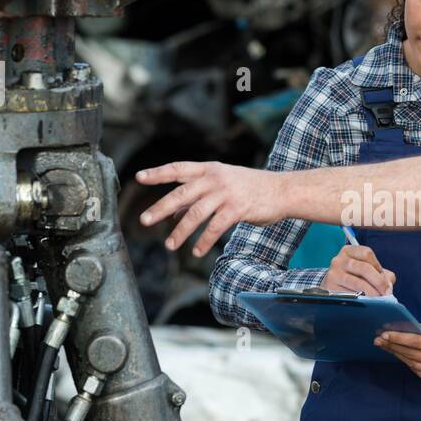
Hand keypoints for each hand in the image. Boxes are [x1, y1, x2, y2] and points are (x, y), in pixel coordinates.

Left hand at [136, 162, 284, 256]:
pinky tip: (197, 252)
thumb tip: (174, 213)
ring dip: (181, 232)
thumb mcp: (223, 185)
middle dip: (161, 208)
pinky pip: (214, 228)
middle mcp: (215, 179)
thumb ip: (198, 196)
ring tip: (170, 245)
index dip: (158, 173)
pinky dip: (204, 241)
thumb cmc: (250, 189)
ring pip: (196, 214)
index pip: (178, 169)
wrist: (281, 191)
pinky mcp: (237, 209)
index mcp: (209, 170)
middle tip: (144, 221)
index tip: (139, 177)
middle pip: (181, 193)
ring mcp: (226, 193)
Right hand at [324, 245, 395, 295]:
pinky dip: (361, 299)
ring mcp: (334, 273)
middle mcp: (339, 260)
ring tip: (379, 299)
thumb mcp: (364, 269)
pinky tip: (366, 302)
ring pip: (358, 283)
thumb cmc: (352, 277)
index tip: (383, 279)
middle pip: (364, 268)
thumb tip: (389, 285)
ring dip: (372, 292)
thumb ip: (381, 274)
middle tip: (386, 293)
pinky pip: (350, 294)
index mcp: (349, 251)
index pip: (367, 253)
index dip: (378, 266)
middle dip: (379, 282)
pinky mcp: (331, 287)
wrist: (330, 287)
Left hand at [375, 322, 420, 388]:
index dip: (398, 338)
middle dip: (393, 346)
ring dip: (397, 355)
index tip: (383, 334)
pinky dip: (408, 363)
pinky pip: (417, 372)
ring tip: (385, 346)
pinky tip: (399, 355)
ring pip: (412, 364)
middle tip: (379, 340)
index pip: (416, 342)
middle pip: (412, 354)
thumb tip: (398, 329)